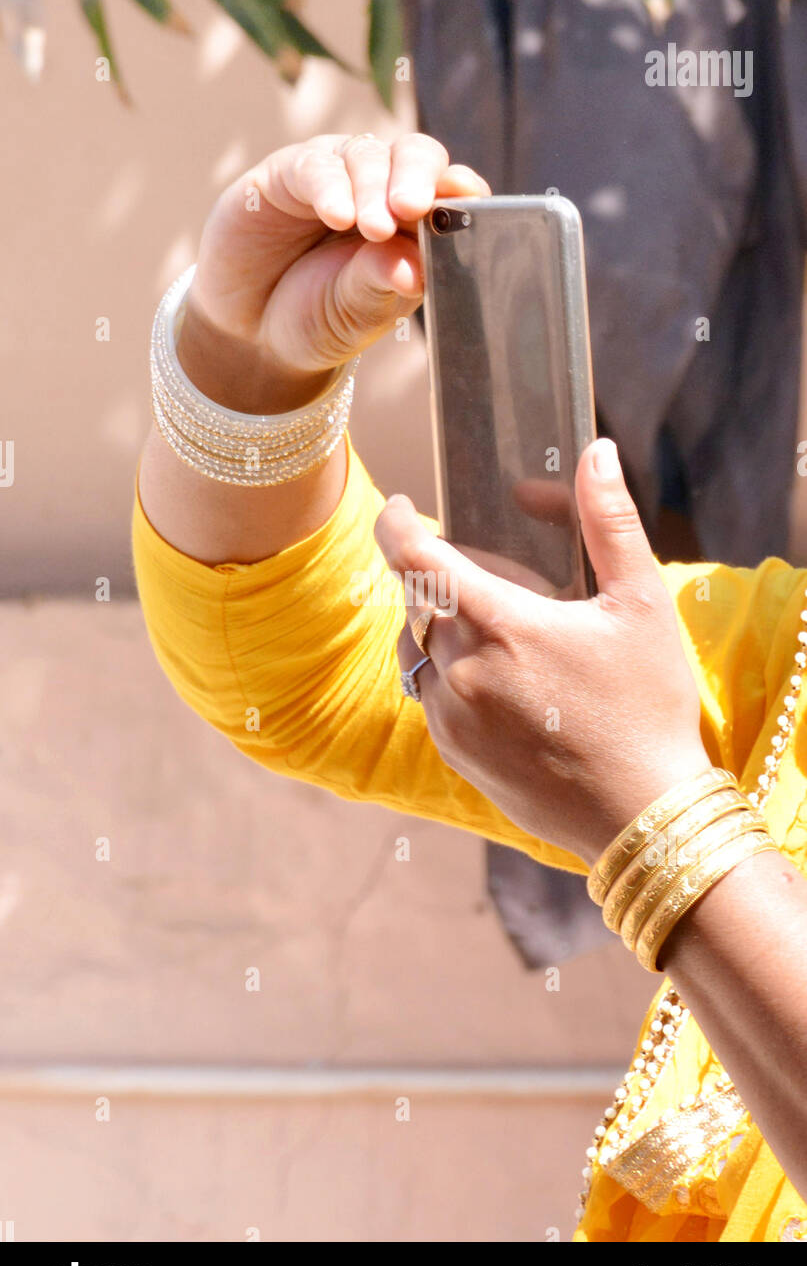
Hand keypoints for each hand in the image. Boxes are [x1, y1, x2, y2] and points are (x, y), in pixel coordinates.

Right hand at [176, 132, 490, 412]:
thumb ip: (381, 285)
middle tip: (413, 208)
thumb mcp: (356, 314)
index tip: (467, 196)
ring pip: (366, 155)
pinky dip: (329, 186)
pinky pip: (315, 165)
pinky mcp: (287, 174)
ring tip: (374, 229)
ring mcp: (335, 177)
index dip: (458, 188)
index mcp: (413, 226)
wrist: (251, 333)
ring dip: (374, 188)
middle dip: (417, 177)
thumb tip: (413, 270)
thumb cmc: (316, 321)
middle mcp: (379, 191)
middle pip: (413, 156)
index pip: (448, 191)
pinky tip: (337, 215)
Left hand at [374, 437, 711, 866]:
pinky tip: (499, 681)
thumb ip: (610, 523)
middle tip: (484, 574)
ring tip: (491, 628)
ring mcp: (452, 720)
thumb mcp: (641, 604)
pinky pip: (428, 698)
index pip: (416, 559)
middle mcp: (462, 672)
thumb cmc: (649, 705)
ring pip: (415, 651)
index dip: (397, 525)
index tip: (401, 507)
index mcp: (501, 626)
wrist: (643, 812)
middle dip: (436, 577)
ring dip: (436, 628)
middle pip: (416, 602)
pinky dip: (446, 676)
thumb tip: (596, 453)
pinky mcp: (455, 756)